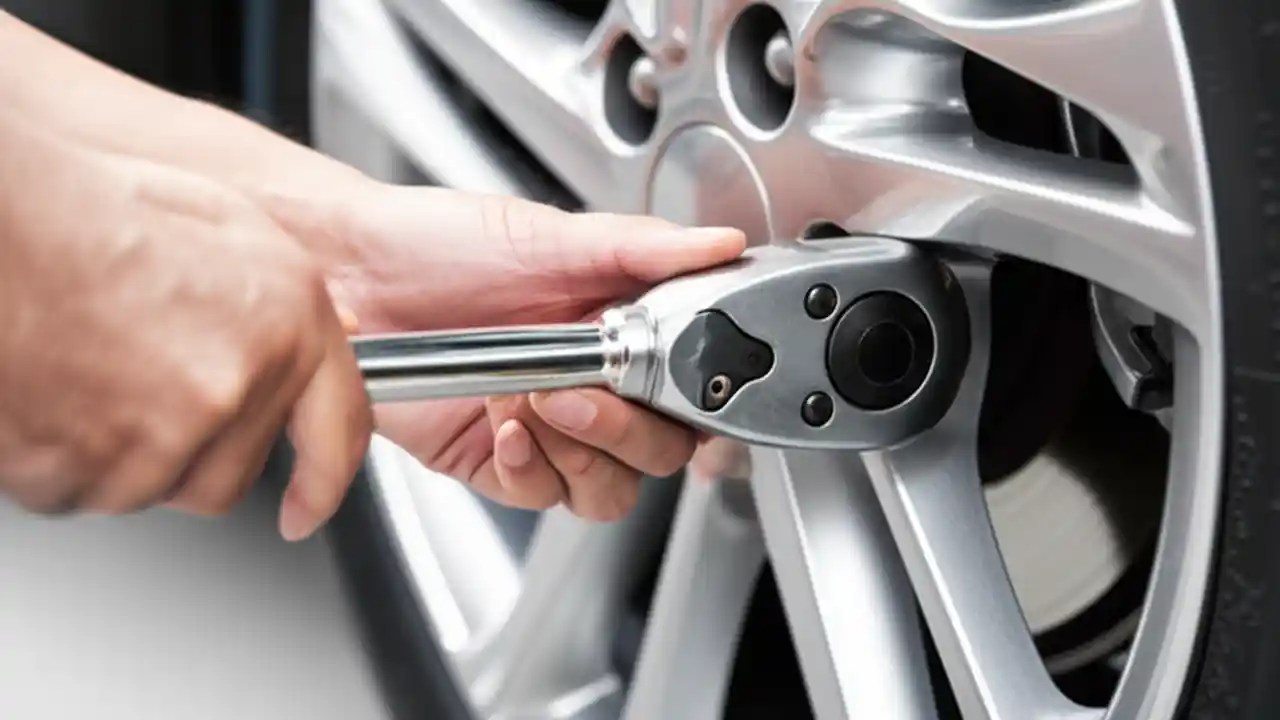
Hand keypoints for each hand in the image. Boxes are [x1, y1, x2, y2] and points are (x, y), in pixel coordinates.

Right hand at [0, 116, 370, 540]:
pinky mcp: (90, 467)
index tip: (307, 507)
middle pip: (230, 474)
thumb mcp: (228, 228)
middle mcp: (237, 383)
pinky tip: (48, 394)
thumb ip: (282, 302)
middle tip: (138, 389)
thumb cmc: (91, 211)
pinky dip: (59, 463)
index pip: (339, 431)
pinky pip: (80, 494)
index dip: (325, 483)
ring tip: (85, 373)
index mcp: (288, 322)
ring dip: (120, 455)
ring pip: (153, 488)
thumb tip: (321, 339)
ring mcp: (165, 432)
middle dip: (191, 452)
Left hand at [264, 184, 745, 520]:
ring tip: (538, 402)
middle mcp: (590, 381)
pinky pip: (541, 494)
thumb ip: (636, 248)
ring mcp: (545, 425)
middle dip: (627, 429)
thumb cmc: (432, 240)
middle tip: (580, 389)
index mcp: (617, 324)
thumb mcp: (544, 234)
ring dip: (583, 453)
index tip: (665, 377)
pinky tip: (505, 425)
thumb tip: (716, 245)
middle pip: (658, 450)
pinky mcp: (493, 458)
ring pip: (608, 488)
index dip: (691, 397)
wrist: (342, 270)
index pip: (688, 387)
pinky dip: (532, 468)